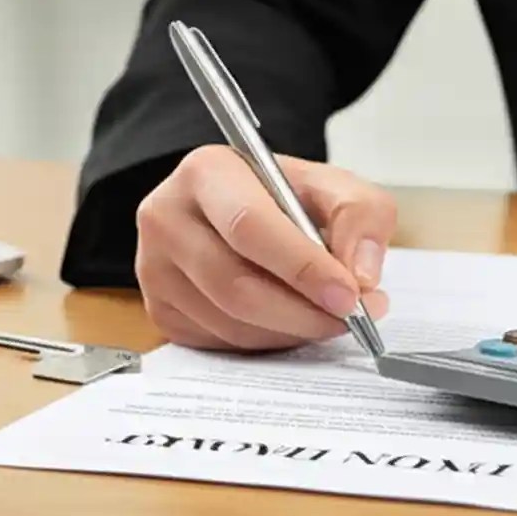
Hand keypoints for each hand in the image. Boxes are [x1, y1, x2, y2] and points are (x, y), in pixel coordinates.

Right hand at [135, 145, 394, 349]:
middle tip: (352, 316)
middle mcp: (167, 217)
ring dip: (292, 331)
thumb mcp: (333, 186)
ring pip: (231, 322)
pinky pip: (221, 343)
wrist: (246, 211)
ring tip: (331, 316)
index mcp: (206, 172)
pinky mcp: (161, 309)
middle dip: (304, 311)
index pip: (249, 226)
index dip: (302, 268)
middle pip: (236, 284)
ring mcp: (155, 268)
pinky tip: (292, 321)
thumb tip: (362, 275)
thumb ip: (361, 216)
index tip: (348, 296)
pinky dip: (269, 342)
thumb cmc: (285, 197)